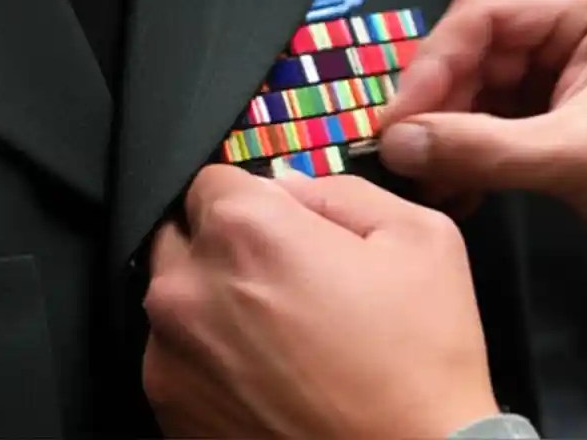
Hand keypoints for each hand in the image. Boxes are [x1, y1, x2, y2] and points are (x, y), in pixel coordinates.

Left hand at [143, 165, 497, 438]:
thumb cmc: (419, 366)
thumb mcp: (418, 237)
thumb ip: (341, 189)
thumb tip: (293, 189)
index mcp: (244, 231)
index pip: (215, 178)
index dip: (258, 199)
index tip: (287, 229)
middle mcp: (187, 287)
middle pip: (185, 235)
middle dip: (228, 247)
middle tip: (289, 283)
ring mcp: (169, 354)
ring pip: (177, 298)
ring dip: (215, 303)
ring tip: (284, 339)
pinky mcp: (168, 408)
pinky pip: (177, 356)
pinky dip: (212, 358)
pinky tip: (269, 376)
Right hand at [379, 0, 586, 322]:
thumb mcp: (577, 160)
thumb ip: (481, 149)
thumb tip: (395, 145)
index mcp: (586, 6)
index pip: (481, 14)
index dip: (431, 66)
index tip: (397, 124)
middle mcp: (567, 25)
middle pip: (471, 51)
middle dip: (436, 107)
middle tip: (402, 160)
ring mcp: (559, 69)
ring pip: (474, 89)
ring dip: (446, 136)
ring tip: (426, 183)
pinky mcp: (553, 110)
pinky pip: (490, 120)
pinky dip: (467, 153)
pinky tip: (454, 189)